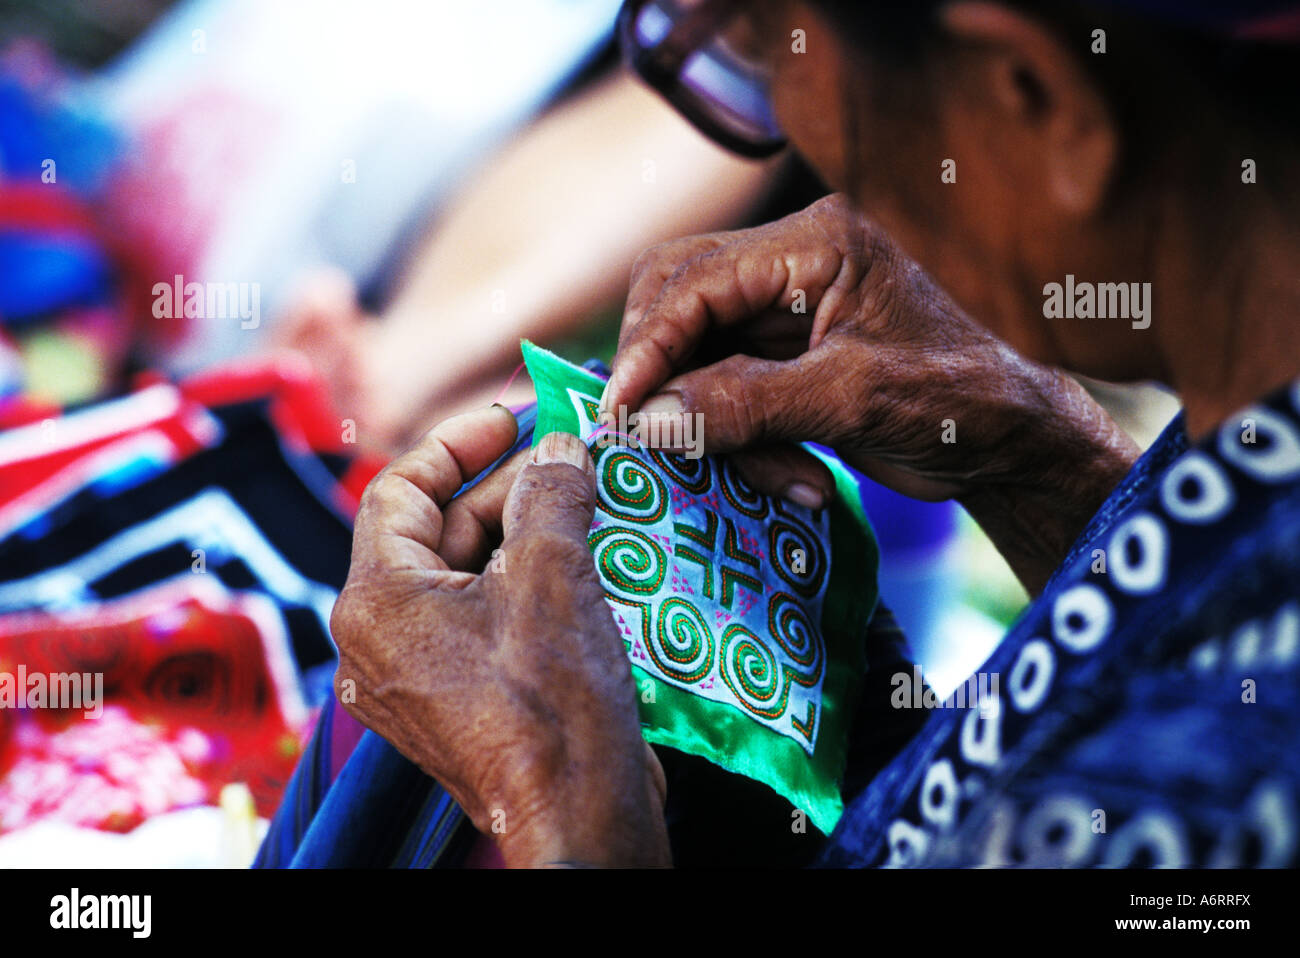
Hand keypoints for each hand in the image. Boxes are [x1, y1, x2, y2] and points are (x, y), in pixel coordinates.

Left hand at [330, 407, 669, 866]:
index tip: (513, 418)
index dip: (457, 442)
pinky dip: (523, 585)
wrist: (579, 816)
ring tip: (585, 503)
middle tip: (567, 457)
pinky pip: (480, 621)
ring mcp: (415, 678)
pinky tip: (581, 562)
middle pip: (436, 533)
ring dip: (521, 535)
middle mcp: (379, 641)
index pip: (399, 489)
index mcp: (376, 600)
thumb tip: (560, 448)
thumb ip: (550, 492)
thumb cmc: (553, 698)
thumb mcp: (553, 573)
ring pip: (464, 578)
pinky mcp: (456, 704)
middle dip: (503, 489)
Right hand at [604, 194, 1138, 590]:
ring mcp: (790, 307)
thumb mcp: (851, 402)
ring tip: (784, 477)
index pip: (696, 278)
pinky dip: (744, 439)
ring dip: (716, 421)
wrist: (1017, 444)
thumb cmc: (961, 406)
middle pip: (680, 300)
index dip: (647, 346)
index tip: (619, 413)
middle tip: (656, 440)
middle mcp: (795, 260)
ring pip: (698, 351)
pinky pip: (727, 387)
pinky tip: (798, 477)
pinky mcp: (789, 353)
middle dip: (666, 376)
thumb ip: (744, 405)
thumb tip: (646, 420)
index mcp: (819, 242)